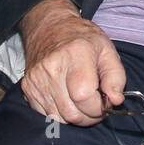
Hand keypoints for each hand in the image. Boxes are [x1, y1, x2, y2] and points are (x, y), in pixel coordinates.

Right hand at [18, 0, 126, 125]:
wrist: (49, 26)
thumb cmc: (82, 39)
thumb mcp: (107, 49)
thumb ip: (116, 76)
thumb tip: (115, 101)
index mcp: (75, 54)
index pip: (84, 96)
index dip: (98, 107)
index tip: (104, 102)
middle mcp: (52, 67)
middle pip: (72, 113)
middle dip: (89, 116)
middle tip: (95, 104)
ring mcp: (36, 78)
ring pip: (60, 118)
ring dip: (75, 116)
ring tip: (81, 100)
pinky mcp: (27, 87)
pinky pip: (47, 115)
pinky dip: (60, 113)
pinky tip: (66, 98)